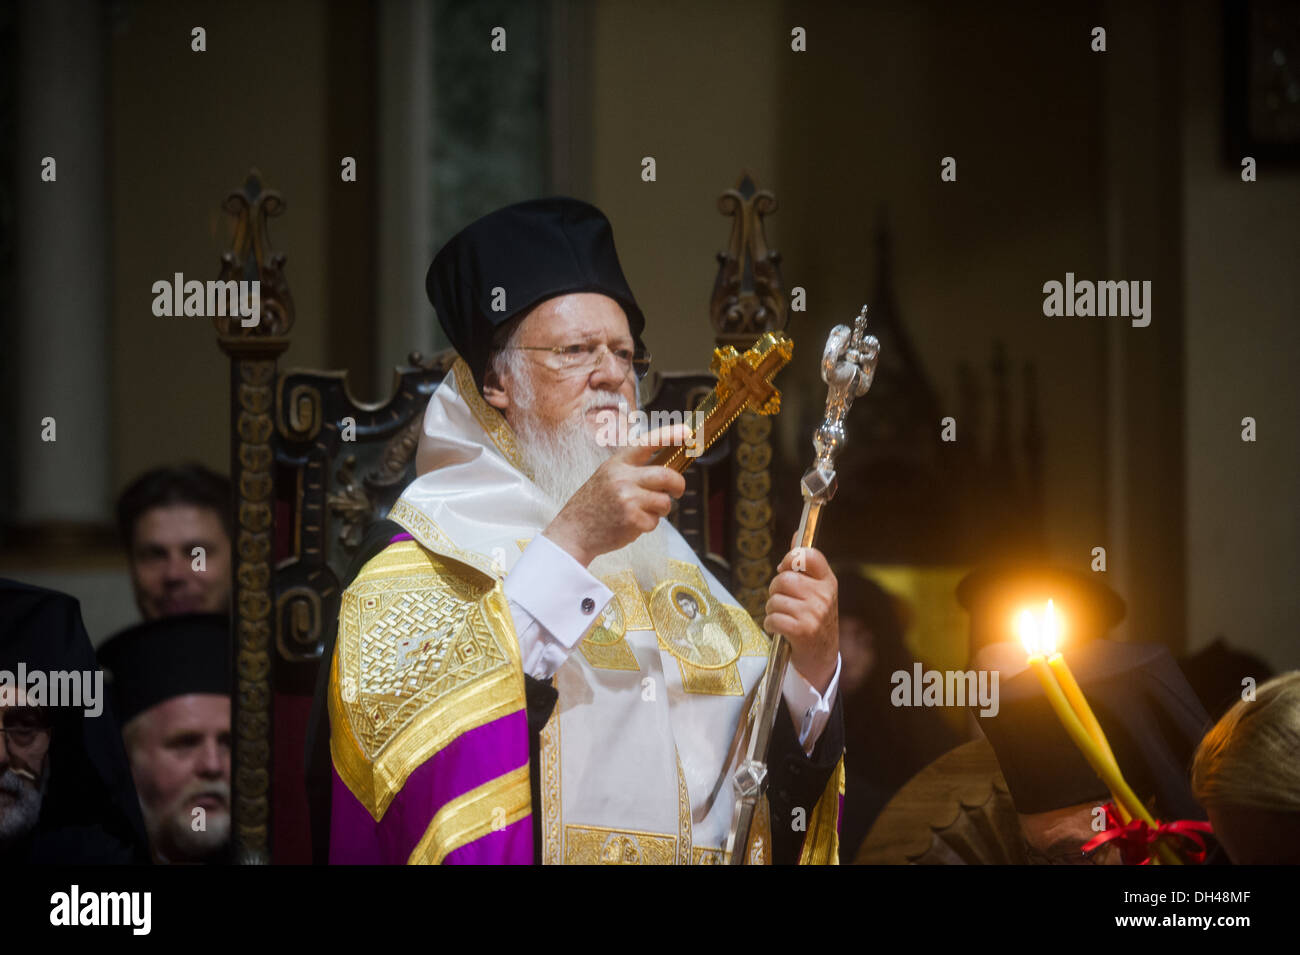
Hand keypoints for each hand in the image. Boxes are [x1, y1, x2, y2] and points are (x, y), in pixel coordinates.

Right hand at [542, 425, 688, 565]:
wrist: (573, 532)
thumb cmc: (593, 505)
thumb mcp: (606, 477)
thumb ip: (632, 471)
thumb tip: (666, 473)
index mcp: (617, 464)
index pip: (647, 443)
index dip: (669, 436)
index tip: (687, 433)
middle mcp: (623, 478)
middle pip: (667, 475)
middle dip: (678, 485)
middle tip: (677, 491)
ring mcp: (628, 499)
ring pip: (664, 502)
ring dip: (659, 510)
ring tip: (640, 513)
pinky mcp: (632, 519)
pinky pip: (655, 521)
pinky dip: (647, 525)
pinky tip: (630, 525)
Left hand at [764, 545, 838, 693]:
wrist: (822, 658)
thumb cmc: (814, 620)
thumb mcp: (815, 591)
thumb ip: (804, 564)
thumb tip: (796, 534)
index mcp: (828, 582)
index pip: (810, 555)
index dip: (791, 558)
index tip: (785, 568)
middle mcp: (824, 596)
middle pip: (784, 579)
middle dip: (775, 590)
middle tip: (782, 601)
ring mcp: (815, 613)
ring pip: (775, 599)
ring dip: (772, 610)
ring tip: (783, 617)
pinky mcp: (803, 631)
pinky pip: (773, 618)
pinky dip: (770, 624)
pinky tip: (779, 629)